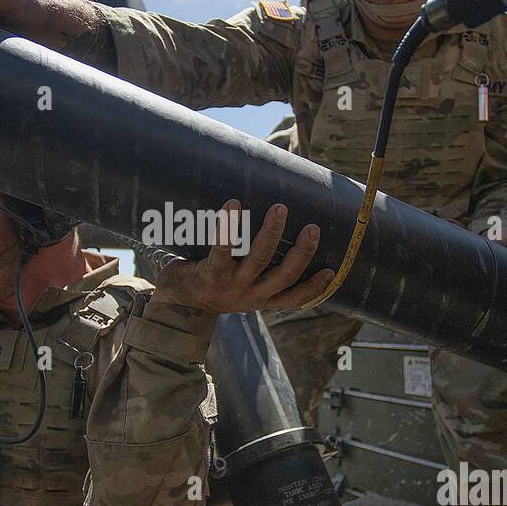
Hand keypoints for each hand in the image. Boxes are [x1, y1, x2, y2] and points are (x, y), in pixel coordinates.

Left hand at [151, 200, 333, 312]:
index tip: (331, 271)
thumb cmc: (212, 284)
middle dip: (302, 252)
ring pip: (259, 260)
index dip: (315, 288)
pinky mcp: (211, 273)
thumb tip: (279, 228)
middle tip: (313, 228)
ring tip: (280, 209)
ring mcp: (232, 286)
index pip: (294, 298)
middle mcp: (250, 296)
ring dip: (271, 233)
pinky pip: (223, 249)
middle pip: (284, 276)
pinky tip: (233, 205)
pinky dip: (229, 226)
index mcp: (261, 299)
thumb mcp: (240, 286)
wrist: (174, 300)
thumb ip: (259, 270)